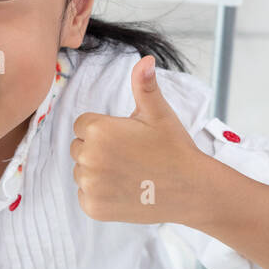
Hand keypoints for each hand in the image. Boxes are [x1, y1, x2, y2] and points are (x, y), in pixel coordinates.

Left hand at [70, 55, 209, 224]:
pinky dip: (100, 195)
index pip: (82, 125)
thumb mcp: (158, 113)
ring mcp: (90, 185)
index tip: (125, 139)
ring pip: (81, 173)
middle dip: (98, 150)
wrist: (190, 190)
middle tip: (129, 157)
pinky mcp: (93, 208)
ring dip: (98, 173)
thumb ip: (144, 85)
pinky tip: (123, 191)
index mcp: (99, 130)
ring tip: (128, 174)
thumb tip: (146, 59)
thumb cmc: (174, 148)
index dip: (104, 130)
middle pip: (78, 148)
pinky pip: (85, 196)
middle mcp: (89, 158)